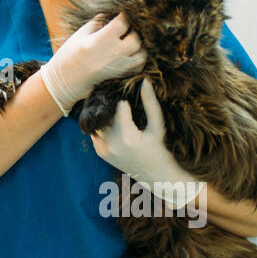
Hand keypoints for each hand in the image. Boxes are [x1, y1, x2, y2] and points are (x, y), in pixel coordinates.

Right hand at [38, 12, 146, 115]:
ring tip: (129, 40)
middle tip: (125, 29)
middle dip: (133, 31)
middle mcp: (112, 54)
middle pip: (136, 39)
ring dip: (139, 45)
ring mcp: (118, 67)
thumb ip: (97, 22)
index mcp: (100, 41)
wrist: (67, 78)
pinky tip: (130, 53)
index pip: (122, 23)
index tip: (120, 14)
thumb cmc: (70, 54)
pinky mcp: (120, 75)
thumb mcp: (80, 34)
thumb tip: (110, 14)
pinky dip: (139, 58)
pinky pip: (139, 66)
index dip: (123, 16)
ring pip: (142, 54)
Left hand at [89, 78, 200, 208]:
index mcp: (127, 136)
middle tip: (120, 100)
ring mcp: (103, 149)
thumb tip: (145, 81)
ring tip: (117, 111)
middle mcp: (111, 144)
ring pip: (98, 122)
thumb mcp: (157, 126)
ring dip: (105, 115)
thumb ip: (150, 103)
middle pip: (106, 113)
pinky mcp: (99, 152)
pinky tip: (114, 124)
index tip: (130, 98)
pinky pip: (96, 132)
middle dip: (112, 106)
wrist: (155, 176)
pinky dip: (103, 126)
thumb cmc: (160, 149)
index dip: (125, 100)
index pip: (119, 106)